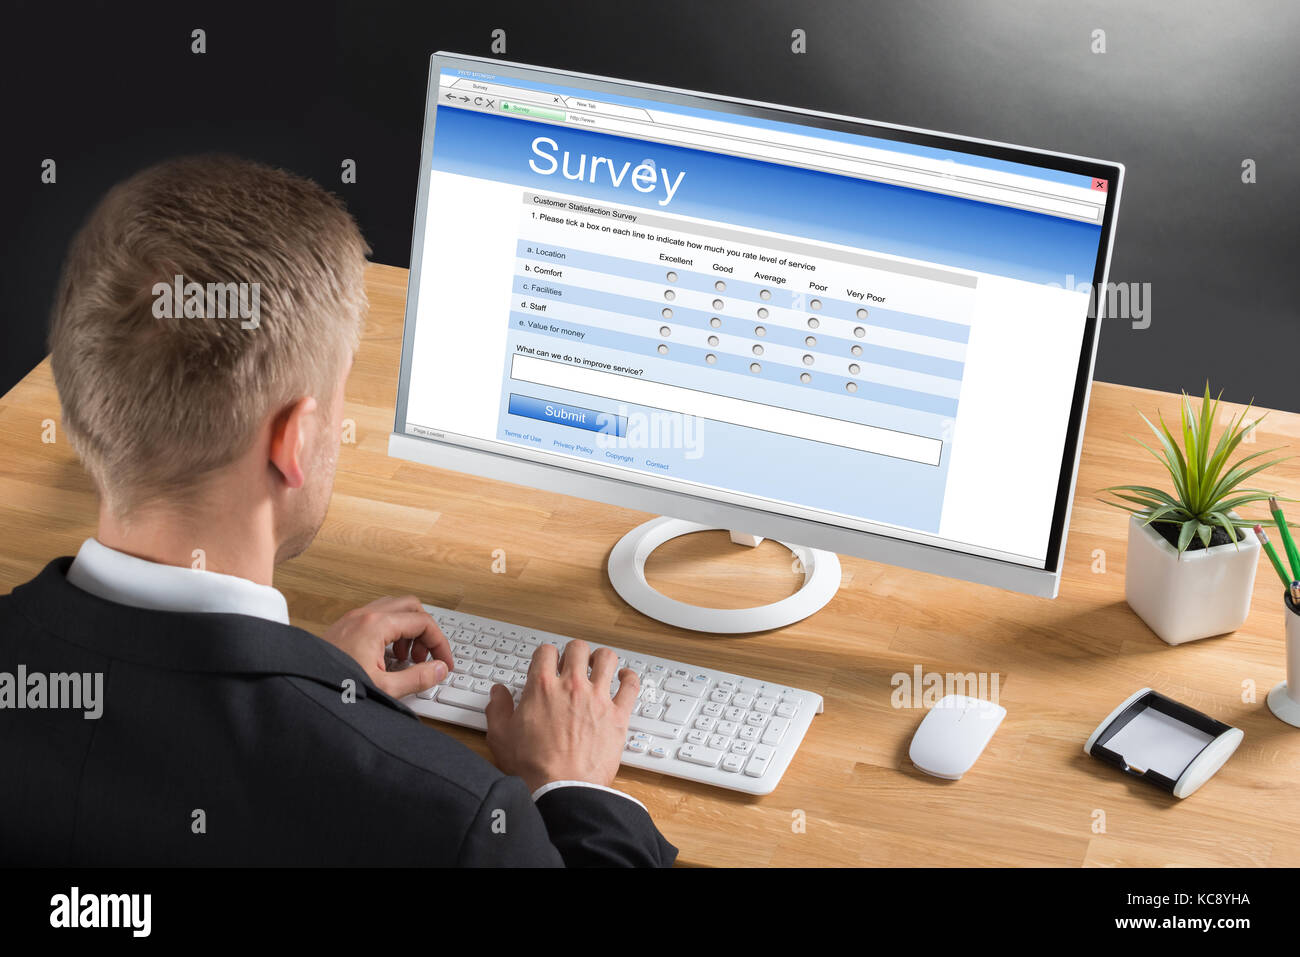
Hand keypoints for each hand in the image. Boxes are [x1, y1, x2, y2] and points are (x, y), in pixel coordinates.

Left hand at [320, 595, 452, 698]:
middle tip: (426, 656)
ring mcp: (353, 618)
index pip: (423, 622)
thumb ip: (417, 678)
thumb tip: (438, 670)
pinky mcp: (346, 626)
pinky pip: (378, 617)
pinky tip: (388, 655)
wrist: (300, 687)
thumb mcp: (383, 688)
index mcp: (376, 625)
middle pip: (411, 607)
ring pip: (394, 609)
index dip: (439, 643)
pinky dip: (391, 630)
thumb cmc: (333, 686)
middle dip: (425, 631)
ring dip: (408, 629)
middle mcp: (365, 615)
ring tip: (407, 657)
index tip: (443, 662)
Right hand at [484, 639, 638, 792]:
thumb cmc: (533, 767)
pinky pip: (630, 685)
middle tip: (572, 664)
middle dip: (574, 652)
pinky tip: (624, 678)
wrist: (562, 789)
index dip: (546, 656)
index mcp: (542, 687)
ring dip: (601, 659)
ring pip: (606, 658)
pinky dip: (629, 677)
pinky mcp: (618, 715)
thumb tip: (498, 693)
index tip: (547, 665)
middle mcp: (571, 686)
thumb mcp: (501, 736)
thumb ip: (498, 709)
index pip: (546, 651)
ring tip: (598, 666)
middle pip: (577, 648)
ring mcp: (597, 698)